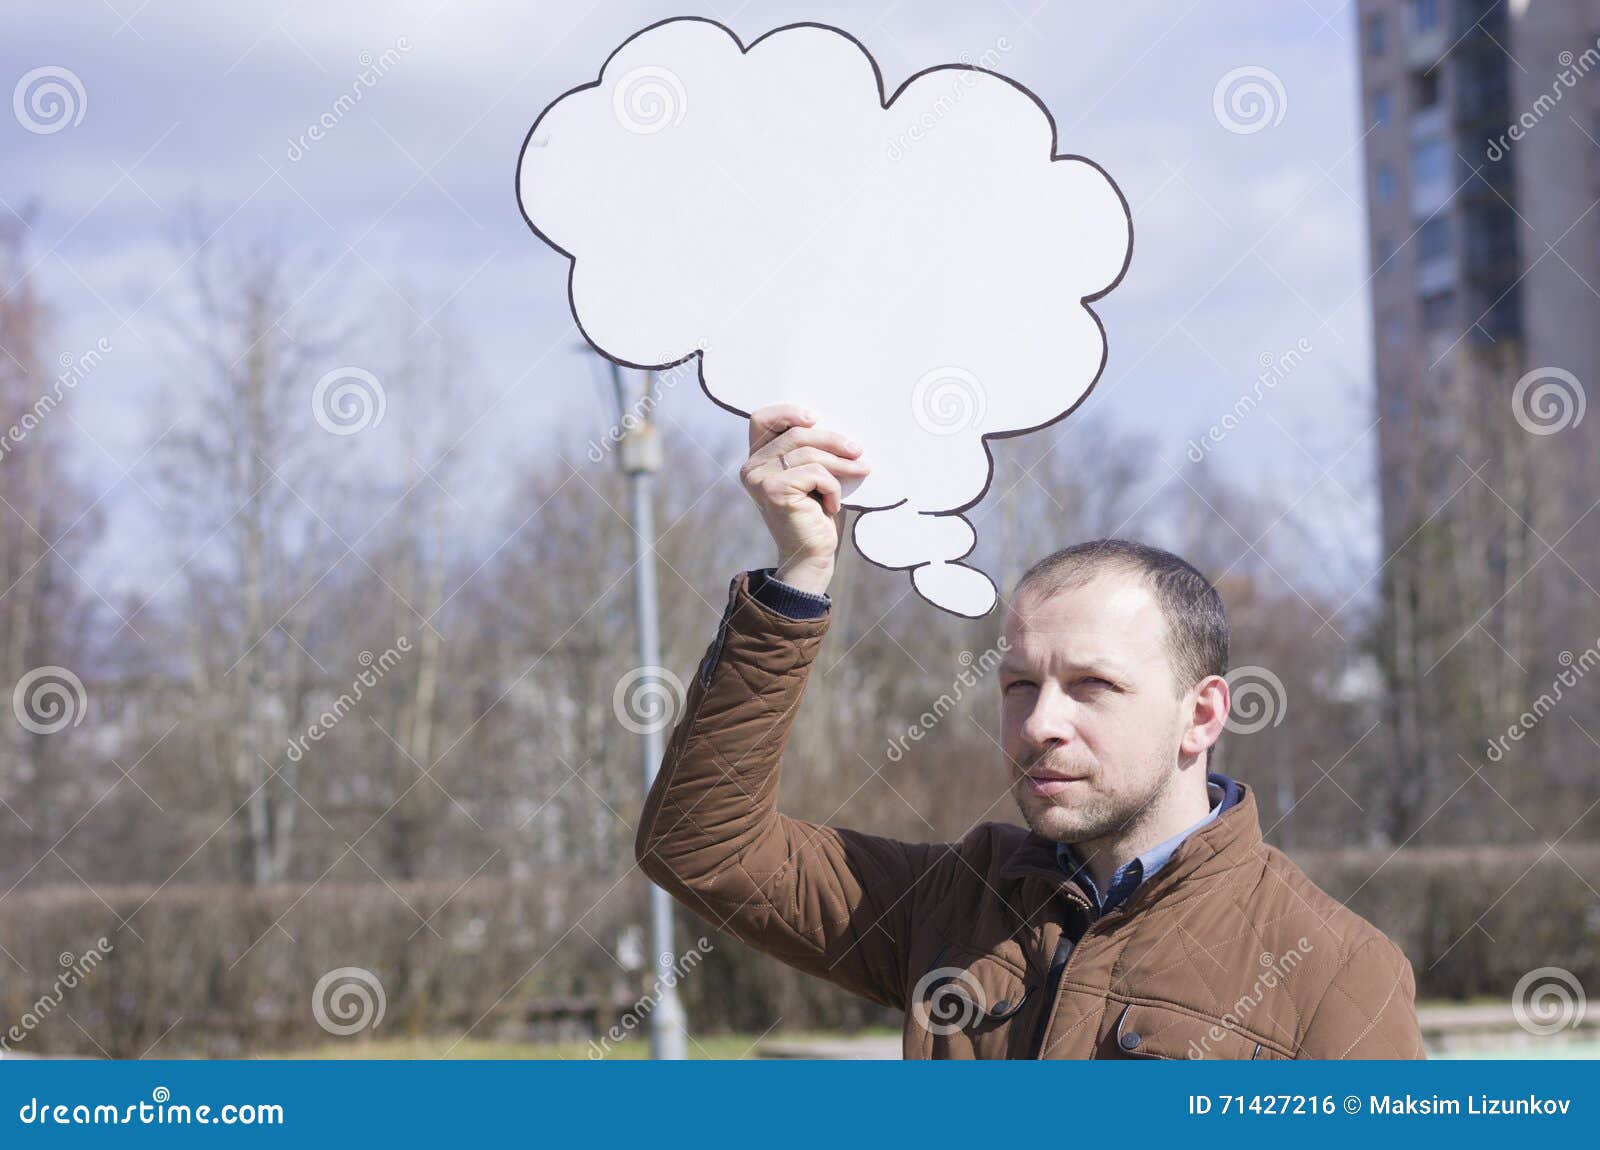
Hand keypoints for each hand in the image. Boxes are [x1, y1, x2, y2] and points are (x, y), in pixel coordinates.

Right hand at [739, 404, 869, 595]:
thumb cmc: (816, 515)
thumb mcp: (812, 475)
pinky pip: (814, 473)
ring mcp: (759, 479)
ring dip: (841, 464)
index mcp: (757, 459)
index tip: (815, 419)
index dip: (787, 412)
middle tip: (859, 451)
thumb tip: (835, 425)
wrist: (812, 556)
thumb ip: (809, 451)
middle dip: (833, 440)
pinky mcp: (773, 491)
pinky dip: (833, 487)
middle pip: (796, 434)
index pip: (761, 419)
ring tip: (861, 471)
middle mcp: (751, 467)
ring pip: (809, 453)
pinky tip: (833, 505)